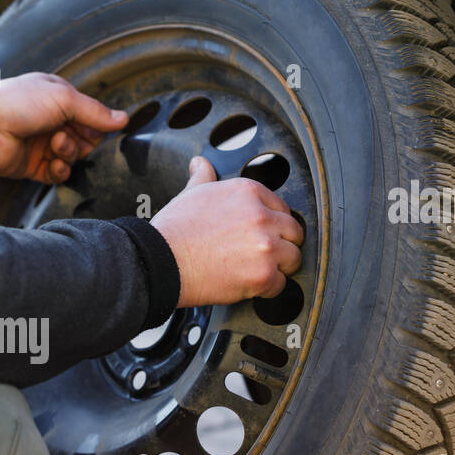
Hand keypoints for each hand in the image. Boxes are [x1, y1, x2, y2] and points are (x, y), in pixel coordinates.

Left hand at [0, 73, 128, 183]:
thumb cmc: (17, 103)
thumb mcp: (63, 98)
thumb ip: (95, 112)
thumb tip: (124, 118)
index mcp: (58, 99)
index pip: (91, 116)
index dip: (97, 125)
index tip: (99, 128)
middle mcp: (51, 121)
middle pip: (85, 139)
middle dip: (82, 140)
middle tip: (69, 134)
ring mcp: (43, 145)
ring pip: (73, 157)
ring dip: (69, 153)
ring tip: (55, 145)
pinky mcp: (34, 167)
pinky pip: (58, 174)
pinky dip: (60, 171)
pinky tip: (53, 164)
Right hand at [152, 156, 303, 306]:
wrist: (161, 262)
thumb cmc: (173, 231)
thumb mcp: (190, 194)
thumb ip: (203, 177)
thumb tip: (200, 164)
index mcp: (248, 192)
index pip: (281, 208)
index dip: (273, 224)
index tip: (263, 234)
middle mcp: (261, 216)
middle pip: (293, 232)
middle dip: (282, 244)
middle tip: (264, 255)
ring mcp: (265, 246)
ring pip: (293, 259)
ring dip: (279, 267)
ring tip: (257, 271)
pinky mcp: (263, 275)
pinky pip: (280, 285)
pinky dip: (267, 289)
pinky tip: (250, 286)